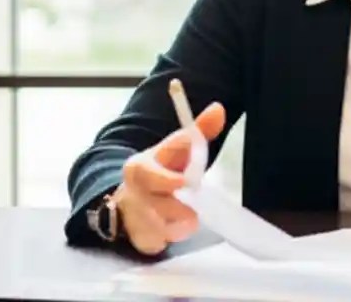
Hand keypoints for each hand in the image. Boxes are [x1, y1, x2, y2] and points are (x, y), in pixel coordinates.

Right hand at [114, 101, 225, 254]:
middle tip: (192, 206)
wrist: (131, 199)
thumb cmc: (162, 170)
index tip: (184, 182)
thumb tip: (219, 108)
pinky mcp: (140, 238)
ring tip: (184, 210)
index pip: (151, 173)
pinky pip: (166, 241)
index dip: (168, 179)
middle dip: (179, 206)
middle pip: (160, 204)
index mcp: (139, 167)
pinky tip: (173, 224)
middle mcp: (133, 193)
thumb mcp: (176, 150)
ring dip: (182, 220)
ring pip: (167, 225)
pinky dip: (175, 234)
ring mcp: (134, 218)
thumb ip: (198, 132)